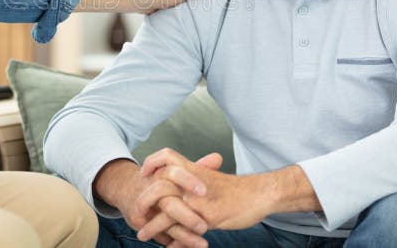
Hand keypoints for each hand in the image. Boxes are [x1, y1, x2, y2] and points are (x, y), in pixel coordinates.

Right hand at [93, 156, 216, 247]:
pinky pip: (160, 235)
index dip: (188, 180)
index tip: (204, 190)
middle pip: (168, 204)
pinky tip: (189, 247)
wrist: (127, 188)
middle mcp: (151, 190)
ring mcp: (145, 208)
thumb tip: (218, 158)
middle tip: (205, 226)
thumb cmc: (157, 180)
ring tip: (202, 243)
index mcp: (161, 174)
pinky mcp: (140, 222)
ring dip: (185, 236)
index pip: (172, 172)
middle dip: (187, 216)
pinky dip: (176, 243)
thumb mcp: (175, 172)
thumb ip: (197, 166)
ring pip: (166, 225)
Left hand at [138, 149, 270, 239]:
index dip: (152, 163)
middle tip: (137, 211)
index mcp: (194, 170)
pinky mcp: (207, 216)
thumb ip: (193, 186)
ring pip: (167, 209)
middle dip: (144, 199)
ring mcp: (199, 199)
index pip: (166, 157)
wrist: (259, 194)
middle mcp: (193, 182)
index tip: (144, 174)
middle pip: (159, 183)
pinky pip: (183, 229)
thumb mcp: (212, 180)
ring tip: (142, 234)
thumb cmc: (237, 190)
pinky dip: (174, 240)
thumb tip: (180, 197)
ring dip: (152, 224)